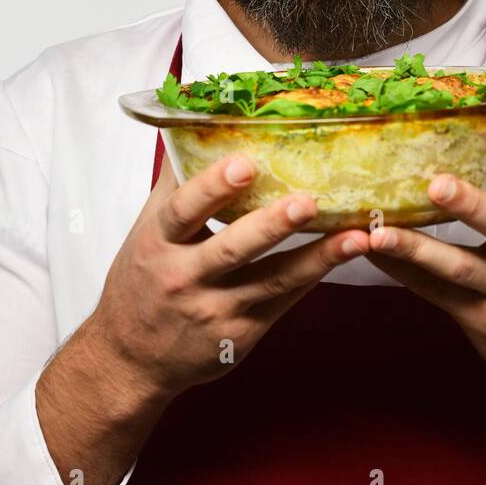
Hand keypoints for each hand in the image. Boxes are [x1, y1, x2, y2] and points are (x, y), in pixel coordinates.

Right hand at [85, 148, 367, 401]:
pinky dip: (314, 276)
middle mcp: (184, 278)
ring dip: (317, 257)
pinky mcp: (242, 334)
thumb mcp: (147, 232)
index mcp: (158, 242)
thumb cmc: (142, 281)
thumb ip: (175, 183)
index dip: (212, 187)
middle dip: (271, 225)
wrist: (130, 359)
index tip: (245, 162)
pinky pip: (283, 301)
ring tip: (355, 235)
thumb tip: (197, 124)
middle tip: (308, 200)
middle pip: (231, 249)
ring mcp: (215, 310)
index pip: (183, 210)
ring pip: (271, 280)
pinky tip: (344, 255)